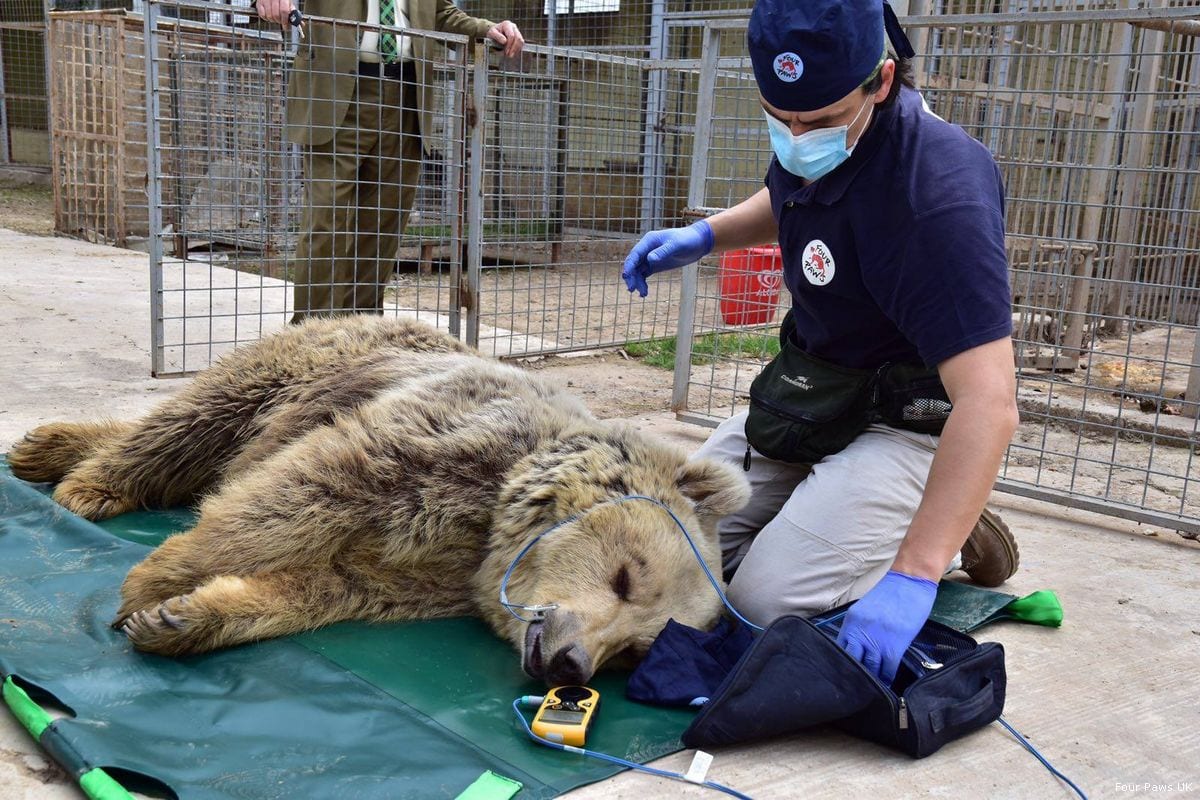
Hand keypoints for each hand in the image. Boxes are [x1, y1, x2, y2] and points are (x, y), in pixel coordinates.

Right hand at [252, 0, 293, 25]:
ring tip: (275, 19)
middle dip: (279, 21)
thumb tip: (297, 21)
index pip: (284, 11)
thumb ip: (291, 10)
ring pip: (269, 16)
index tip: (286, 26)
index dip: (285, 20)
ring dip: (273, 20)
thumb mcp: (288, 1)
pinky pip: (262, 14)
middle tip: (281, 22)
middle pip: (276, 15)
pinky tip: (269, 17)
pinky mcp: (259, 3)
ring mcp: (265, 0)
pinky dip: (266, 18)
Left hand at [487, 21, 524, 57]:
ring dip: (516, 50)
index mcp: (507, 24)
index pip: (511, 35)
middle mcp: (513, 27)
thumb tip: (505, 41)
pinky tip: (512, 53)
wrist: (495, 32)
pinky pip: (521, 44)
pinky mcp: (519, 37)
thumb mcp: (491, 33)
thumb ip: (497, 36)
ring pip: (521, 41)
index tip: (505, 52)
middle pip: (518, 38)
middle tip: (509, 56)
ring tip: (510, 55)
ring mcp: (517, 31)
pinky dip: (517, 50)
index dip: (509, 45)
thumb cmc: (493, 32)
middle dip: (514, 48)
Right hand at [621, 220, 713, 296]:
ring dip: (637, 282)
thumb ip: (663, 252)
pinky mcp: (654, 265)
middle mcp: (646, 249)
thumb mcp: (677, 246)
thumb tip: (649, 259)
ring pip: (637, 271)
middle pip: (633, 263)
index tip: (627, 276)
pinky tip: (644, 293)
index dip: (629, 265)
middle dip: (631, 276)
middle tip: (632, 289)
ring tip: (642, 294)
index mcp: (649, 241)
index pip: (635, 254)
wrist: (697, 243)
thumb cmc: (688, 240)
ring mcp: (649, 257)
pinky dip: (642, 283)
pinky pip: (643, 275)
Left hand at [836, 570, 937, 685]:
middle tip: (855, 687)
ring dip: (871, 680)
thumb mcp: (866, 610)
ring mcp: (877, 640)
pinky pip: (887, 669)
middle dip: (854, 675)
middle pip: (851, 662)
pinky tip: (886, 684)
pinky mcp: (895, 645)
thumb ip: (859, 628)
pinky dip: (886, 679)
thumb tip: (857, 646)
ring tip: (870, 689)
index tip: (845, 674)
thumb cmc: (890, 594)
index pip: (840, 649)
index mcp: (851, 623)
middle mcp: (860, 632)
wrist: (909, 581)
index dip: (842, 664)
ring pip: (870, 668)